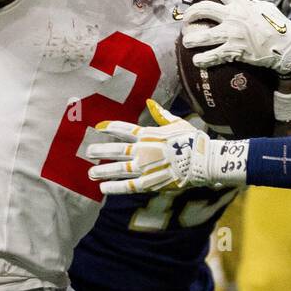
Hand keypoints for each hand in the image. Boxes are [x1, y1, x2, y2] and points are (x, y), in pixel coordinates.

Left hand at [87, 100, 248, 194]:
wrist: (201, 160)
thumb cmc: (193, 140)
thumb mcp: (177, 123)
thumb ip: (162, 115)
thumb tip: (150, 103)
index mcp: (148, 135)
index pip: (123, 130)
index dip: (109, 128)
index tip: (98, 128)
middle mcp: (142, 150)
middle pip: (115, 150)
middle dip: (100, 151)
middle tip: (88, 152)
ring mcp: (144, 167)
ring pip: (118, 168)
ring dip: (103, 170)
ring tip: (91, 172)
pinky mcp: (149, 183)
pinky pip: (127, 186)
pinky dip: (114, 187)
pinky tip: (103, 188)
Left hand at [181, 0, 290, 75]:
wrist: (287, 47)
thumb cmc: (279, 27)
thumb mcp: (266, 9)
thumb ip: (252, 5)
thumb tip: (247, 3)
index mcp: (241, 4)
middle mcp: (234, 16)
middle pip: (203, 9)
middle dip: (190, 14)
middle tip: (186, 21)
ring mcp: (233, 34)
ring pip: (203, 36)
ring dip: (191, 39)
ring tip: (186, 42)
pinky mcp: (235, 51)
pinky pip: (213, 56)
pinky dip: (203, 59)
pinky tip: (197, 61)